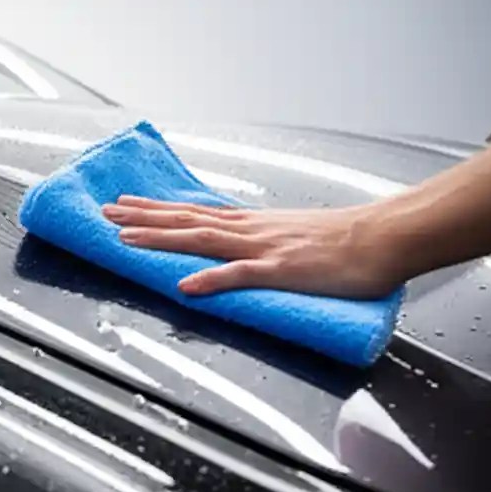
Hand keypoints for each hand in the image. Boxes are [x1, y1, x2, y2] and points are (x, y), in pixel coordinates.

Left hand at [101, 195, 402, 297]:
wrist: (385, 237)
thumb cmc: (345, 239)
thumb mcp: (292, 235)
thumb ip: (261, 243)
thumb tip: (235, 250)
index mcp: (251, 224)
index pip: (193, 212)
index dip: (156, 210)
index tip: (125, 206)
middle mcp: (250, 230)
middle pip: (186, 220)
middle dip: (142, 217)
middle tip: (105, 213)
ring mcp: (263, 248)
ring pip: (201, 239)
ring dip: (161, 238)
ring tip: (125, 239)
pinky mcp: (282, 270)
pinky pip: (240, 275)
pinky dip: (211, 279)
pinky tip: (185, 286)